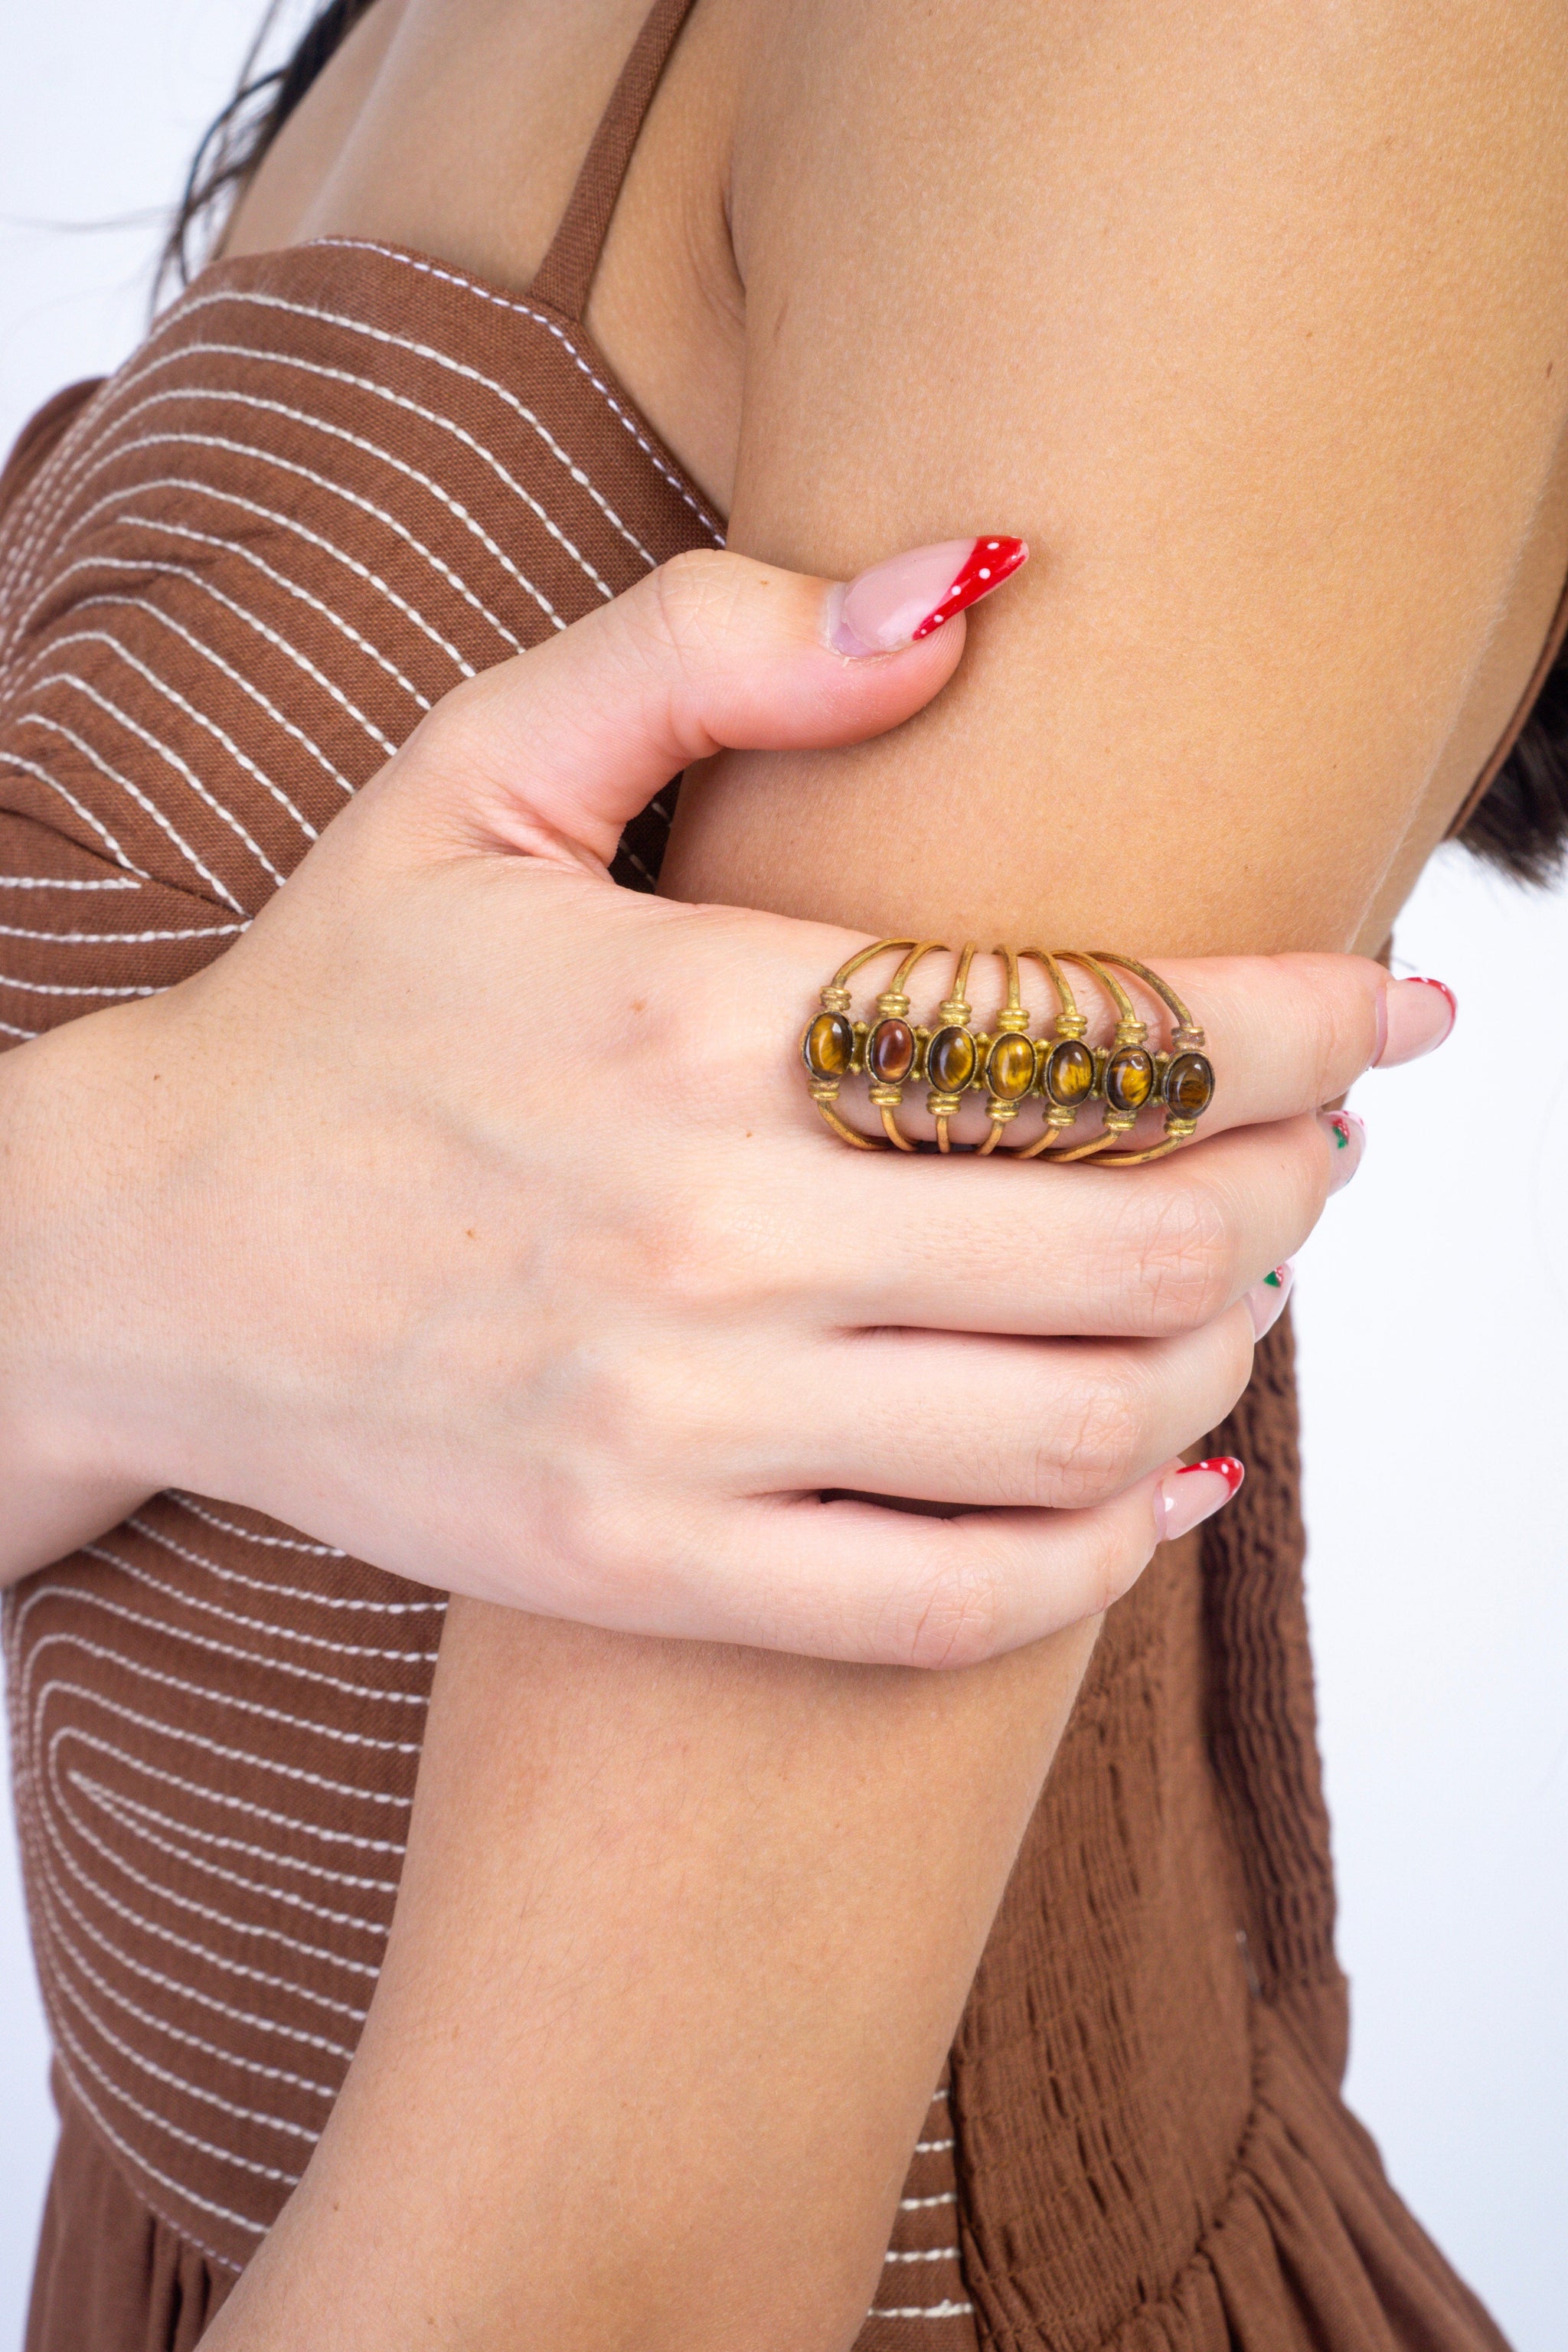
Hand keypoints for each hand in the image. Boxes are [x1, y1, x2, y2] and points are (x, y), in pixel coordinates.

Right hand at [0, 544, 1448, 1659]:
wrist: (140, 1263)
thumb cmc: (333, 1011)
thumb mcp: (473, 770)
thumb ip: (710, 643)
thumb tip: (971, 592)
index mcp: (689, 1015)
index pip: (1095, 1025)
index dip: (1302, 1020)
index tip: (1397, 1005)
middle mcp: (704, 1234)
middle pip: (1136, 1238)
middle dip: (1292, 1185)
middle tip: (1322, 1147)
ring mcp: (679, 1425)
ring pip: (1079, 1425)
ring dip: (1224, 1349)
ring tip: (1239, 1284)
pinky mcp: (646, 1566)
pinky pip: (955, 1601)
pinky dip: (1108, 1552)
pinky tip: (1165, 1478)